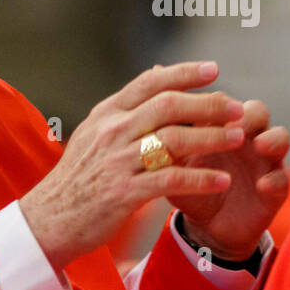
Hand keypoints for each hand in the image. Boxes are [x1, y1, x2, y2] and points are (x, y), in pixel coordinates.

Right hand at [18, 61, 248, 272]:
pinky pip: (171, 179)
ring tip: (239, 138)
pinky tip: (222, 181)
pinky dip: (200, 178)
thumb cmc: (79, 176)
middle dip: (208, 105)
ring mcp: (118, 161)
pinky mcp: (124, 192)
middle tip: (238, 108)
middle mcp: (112, 131)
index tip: (214, 70)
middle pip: (168, 106)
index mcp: (107, 113)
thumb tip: (158, 71)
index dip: (184, 73)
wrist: (50, 219)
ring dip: (212, 138)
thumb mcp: (96, 131)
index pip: (150, 82)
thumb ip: (128, 104)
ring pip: (174, 140)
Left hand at [171, 99, 289, 260]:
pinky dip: (275, 180)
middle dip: (250, 113)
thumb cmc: (189, 186)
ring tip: (260, 146)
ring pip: (280, 138)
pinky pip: (282, 180)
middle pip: (258, 111)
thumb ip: (164, 136)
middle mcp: (247, 138)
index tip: (208, 105)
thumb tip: (152, 94)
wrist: (206, 227)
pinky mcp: (275, 189)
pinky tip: (263, 185)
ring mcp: (264, 161)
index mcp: (221, 127)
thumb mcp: (173, 163)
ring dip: (272, 138)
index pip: (225, 102)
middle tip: (238, 122)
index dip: (219, 101)